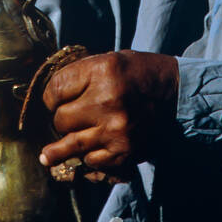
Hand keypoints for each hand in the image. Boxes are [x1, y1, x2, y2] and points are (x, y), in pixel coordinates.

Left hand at [40, 49, 179, 179]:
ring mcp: (116, 129)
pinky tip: (87, 152)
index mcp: (102, 71)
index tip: (53, 100)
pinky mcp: (124, 151)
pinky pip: (91, 161)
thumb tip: (48, 97)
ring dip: (63, 147)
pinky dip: (87, 157)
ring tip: (47, 156)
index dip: (50, 97)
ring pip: (71, 144)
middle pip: (61, 119)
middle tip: (70, 117)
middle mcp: (108, 101)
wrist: (174, 93)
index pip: (55, 90)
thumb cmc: (136, 74)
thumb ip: (80, 75)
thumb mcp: (109, 60)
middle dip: (61, 119)